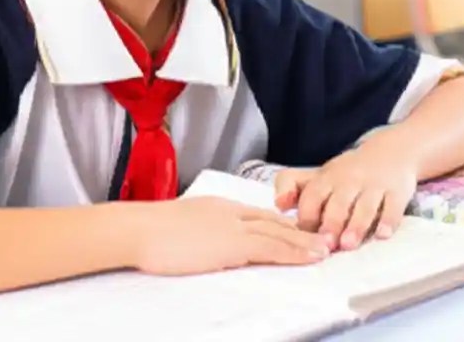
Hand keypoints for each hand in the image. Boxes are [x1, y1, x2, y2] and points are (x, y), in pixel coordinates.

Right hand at [133, 197, 328, 275]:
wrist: (138, 229)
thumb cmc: (149, 232)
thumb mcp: (181, 226)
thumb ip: (199, 231)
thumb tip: (203, 243)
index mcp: (218, 206)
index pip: (257, 214)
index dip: (281, 223)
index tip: (298, 230)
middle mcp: (231, 212)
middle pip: (273, 220)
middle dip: (300, 230)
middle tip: (323, 238)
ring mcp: (233, 226)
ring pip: (278, 232)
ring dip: (304, 242)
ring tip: (325, 250)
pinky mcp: (233, 243)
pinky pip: (271, 247)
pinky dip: (293, 252)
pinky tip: (308, 258)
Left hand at [273, 145, 416, 251]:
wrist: (392, 151)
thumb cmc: (347, 173)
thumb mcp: (319, 175)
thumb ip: (291, 185)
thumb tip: (278, 204)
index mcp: (327, 179)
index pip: (312, 197)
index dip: (307, 218)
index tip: (304, 239)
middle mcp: (350, 181)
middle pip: (338, 203)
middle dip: (331, 223)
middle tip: (326, 245)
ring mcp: (375, 185)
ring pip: (365, 206)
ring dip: (356, 225)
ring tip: (349, 244)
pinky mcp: (398, 191)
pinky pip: (393, 207)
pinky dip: (388, 220)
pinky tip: (382, 234)